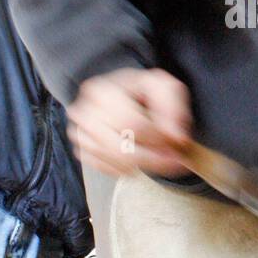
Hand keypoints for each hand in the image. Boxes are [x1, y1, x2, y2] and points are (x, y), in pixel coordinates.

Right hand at [67, 68, 192, 177]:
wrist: (120, 94)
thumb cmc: (140, 90)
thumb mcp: (163, 87)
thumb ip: (173, 108)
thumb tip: (176, 138)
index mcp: (102, 92)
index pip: (130, 123)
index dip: (157, 138)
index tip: (177, 143)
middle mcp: (84, 113)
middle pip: (120, 148)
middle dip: (152, 157)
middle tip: (173, 159)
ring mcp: (80, 134)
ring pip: (114, 161)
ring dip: (142, 165)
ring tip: (160, 158)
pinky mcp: (82, 151)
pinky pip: (106, 169)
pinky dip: (127, 170)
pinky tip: (140, 160)